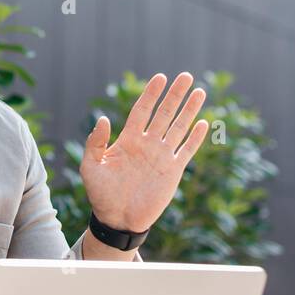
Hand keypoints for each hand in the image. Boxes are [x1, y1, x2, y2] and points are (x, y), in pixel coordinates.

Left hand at [80, 72, 209, 233]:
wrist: (117, 219)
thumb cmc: (100, 194)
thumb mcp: (90, 166)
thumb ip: (95, 142)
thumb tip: (103, 119)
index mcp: (128, 140)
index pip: (142, 110)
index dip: (151, 94)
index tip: (160, 77)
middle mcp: (147, 144)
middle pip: (164, 113)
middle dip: (174, 95)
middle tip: (185, 75)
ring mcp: (161, 156)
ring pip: (179, 128)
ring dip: (189, 110)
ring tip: (199, 92)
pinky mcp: (173, 171)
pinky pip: (187, 151)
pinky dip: (195, 138)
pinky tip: (204, 123)